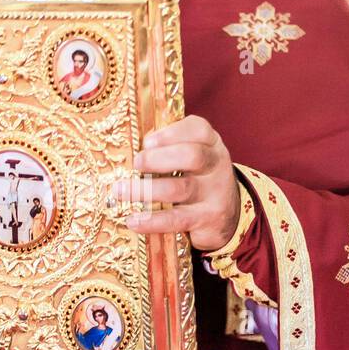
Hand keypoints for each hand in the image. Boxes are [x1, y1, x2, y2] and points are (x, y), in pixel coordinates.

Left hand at [113, 114, 240, 251]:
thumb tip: (132, 150)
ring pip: (180, 188)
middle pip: (192, 156)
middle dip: (158, 158)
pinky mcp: (210, 219)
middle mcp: (216, 165)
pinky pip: (178, 219)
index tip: (147, 141)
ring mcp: (215, 193)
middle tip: (136, 163)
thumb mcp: (191, 160)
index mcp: (211, 144)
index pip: (198, 129)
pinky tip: (133, 220)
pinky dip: (152, 220)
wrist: (228, 218)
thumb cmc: (197, 181)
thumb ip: (168, 150)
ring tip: (120, 191)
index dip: (171, 133)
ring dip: (145, 189)